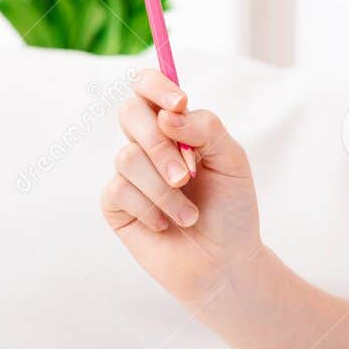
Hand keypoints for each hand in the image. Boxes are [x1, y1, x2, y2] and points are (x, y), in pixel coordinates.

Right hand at [100, 69, 269, 305]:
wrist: (224, 262)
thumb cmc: (231, 209)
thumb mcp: (232, 161)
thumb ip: (206, 128)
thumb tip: (168, 115)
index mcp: (176, 126)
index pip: (150, 87)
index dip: (157, 86)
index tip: (180, 102)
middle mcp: (149, 143)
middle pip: (130, 113)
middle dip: (159, 144)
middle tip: (186, 176)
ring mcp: (129, 173)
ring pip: (127, 157)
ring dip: (164, 190)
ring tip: (189, 215)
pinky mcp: (115, 203)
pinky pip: (119, 190)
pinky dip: (151, 209)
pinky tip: (166, 225)